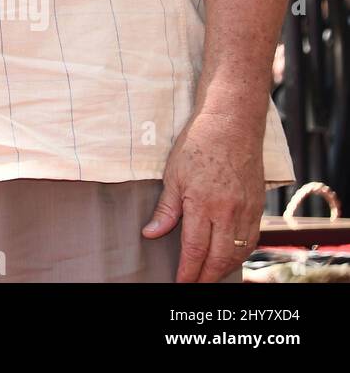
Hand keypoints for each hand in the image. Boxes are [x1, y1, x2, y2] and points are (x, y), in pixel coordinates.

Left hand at [142, 113, 264, 281]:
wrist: (232, 124)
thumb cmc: (198, 144)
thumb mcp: (173, 174)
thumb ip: (166, 209)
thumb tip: (151, 233)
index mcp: (204, 204)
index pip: (195, 249)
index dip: (188, 270)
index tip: (180, 282)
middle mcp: (229, 212)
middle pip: (219, 257)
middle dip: (206, 276)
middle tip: (194, 286)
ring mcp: (247, 210)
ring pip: (238, 252)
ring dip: (223, 268)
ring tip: (209, 276)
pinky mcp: (258, 206)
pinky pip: (252, 239)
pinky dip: (241, 254)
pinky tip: (230, 257)